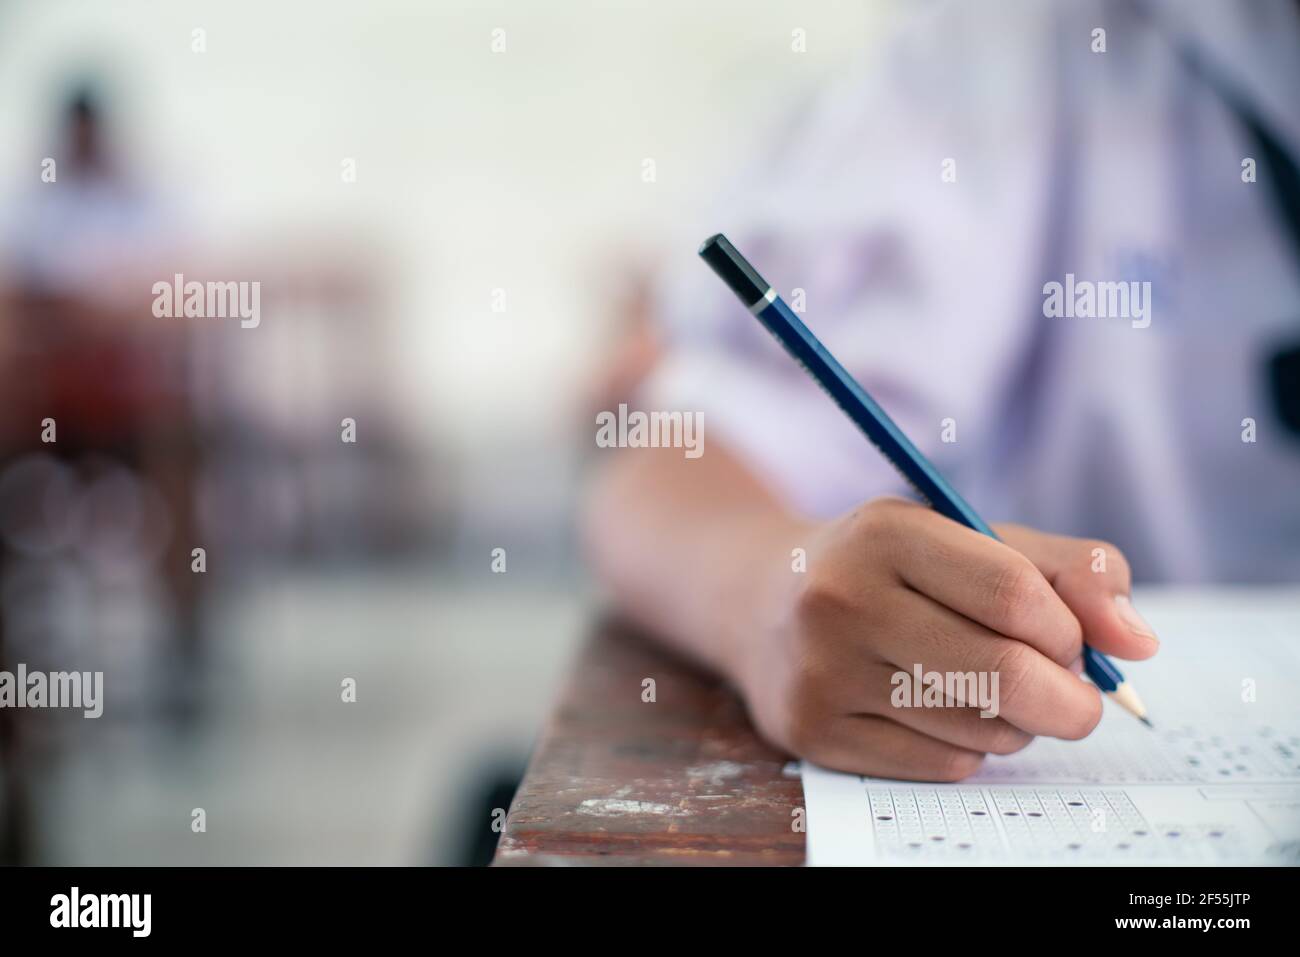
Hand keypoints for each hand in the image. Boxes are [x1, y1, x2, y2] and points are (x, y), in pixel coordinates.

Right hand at [729, 497, 1159, 780]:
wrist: (759, 596)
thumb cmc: (890, 566)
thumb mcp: (969, 539)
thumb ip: (1069, 572)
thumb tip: (1138, 643)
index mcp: (884, 531)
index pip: (1014, 593)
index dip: (1067, 630)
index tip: (1070, 641)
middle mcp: (839, 599)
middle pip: (1002, 672)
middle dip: (1068, 699)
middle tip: (1076, 701)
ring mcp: (820, 670)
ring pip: (977, 729)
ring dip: (1014, 724)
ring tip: (988, 694)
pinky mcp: (810, 732)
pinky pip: (938, 765)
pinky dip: (967, 750)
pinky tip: (940, 715)